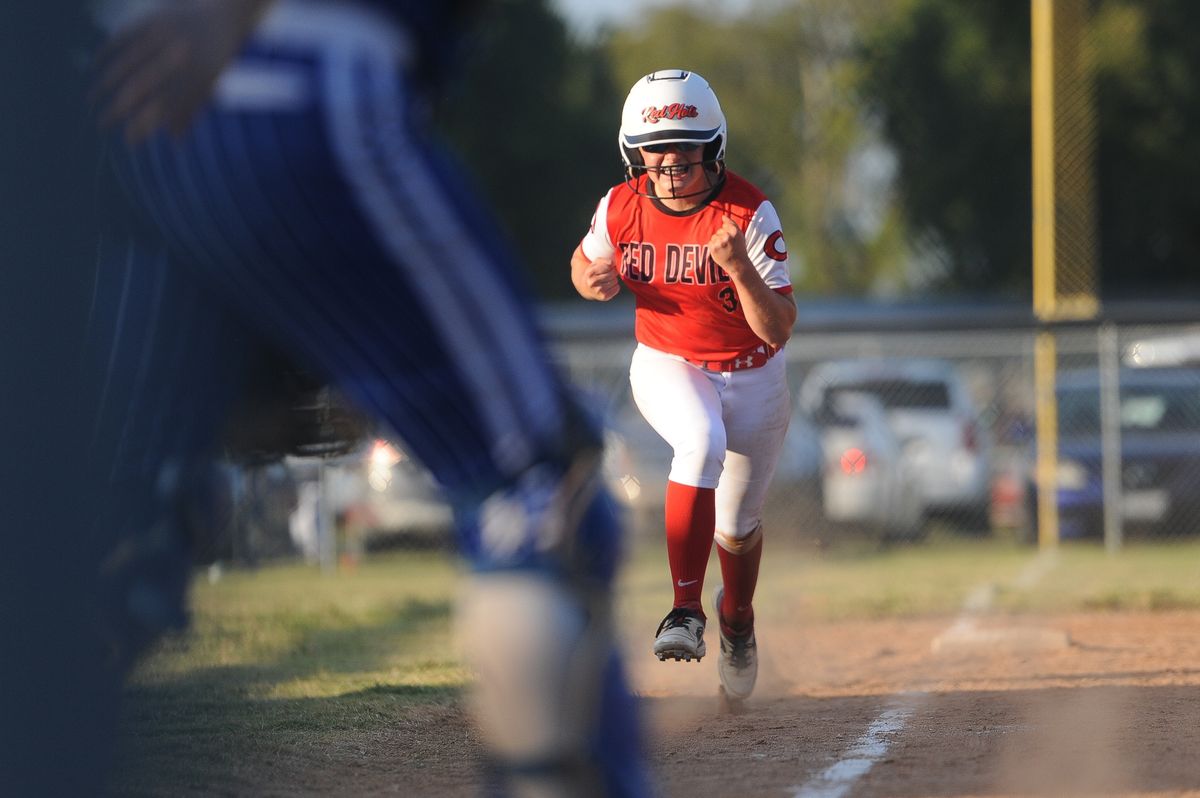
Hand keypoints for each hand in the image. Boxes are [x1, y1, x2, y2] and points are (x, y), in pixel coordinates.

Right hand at [92, 0, 275, 143]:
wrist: (227, 12)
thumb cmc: (217, 56)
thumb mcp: (211, 83)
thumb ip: (193, 108)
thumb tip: (174, 139)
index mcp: (199, 78)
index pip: (164, 109)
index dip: (145, 125)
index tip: (128, 141)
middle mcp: (181, 56)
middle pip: (141, 88)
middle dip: (118, 109)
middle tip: (101, 125)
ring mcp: (166, 35)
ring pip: (128, 62)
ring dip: (106, 83)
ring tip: (91, 101)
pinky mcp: (154, 18)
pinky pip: (124, 36)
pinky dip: (107, 51)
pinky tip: (94, 66)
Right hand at [582, 256, 620, 300]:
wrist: (587, 288)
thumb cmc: (593, 273)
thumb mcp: (595, 264)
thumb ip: (604, 260)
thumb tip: (612, 263)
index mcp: (590, 273)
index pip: (608, 266)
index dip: (610, 266)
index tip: (609, 268)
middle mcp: (592, 282)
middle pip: (612, 274)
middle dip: (613, 273)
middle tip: (610, 274)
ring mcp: (598, 291)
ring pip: (615, 281)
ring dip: (614, 279)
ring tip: (608, 280)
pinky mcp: (604, 297)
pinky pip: (617, 288)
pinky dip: (616, 286)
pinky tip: (609, 286)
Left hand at [707, 215, 750, 277]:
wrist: (738, 264)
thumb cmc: (739, 249)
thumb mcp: (740, 235)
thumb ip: (732, 223)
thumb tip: (723, 216)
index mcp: (735, 231)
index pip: (725, 224)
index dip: (728, 232)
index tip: (732, 240)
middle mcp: (727, 236)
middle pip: (719, 230)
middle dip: (722, 237)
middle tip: (729, 246)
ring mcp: (720, 242)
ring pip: (714, 236)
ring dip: (718, 242)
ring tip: (724, 249)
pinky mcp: (713, 248)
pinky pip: (710, 242)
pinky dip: (714, 247)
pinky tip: (720, 252)